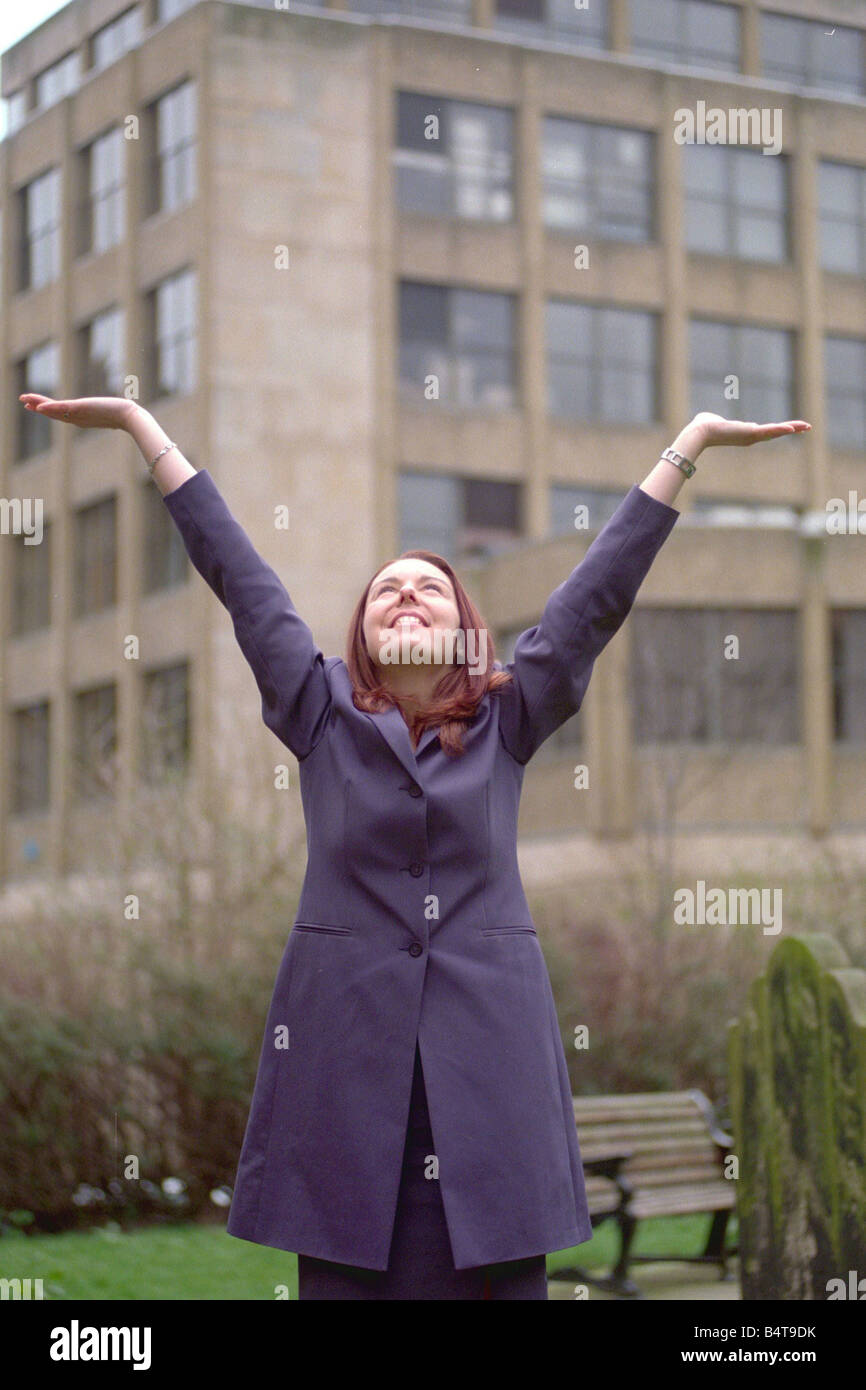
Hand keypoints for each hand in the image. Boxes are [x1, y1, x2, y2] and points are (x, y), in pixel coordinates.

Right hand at [18, 393, 138, 430]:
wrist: (130, 417)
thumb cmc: (125, 416)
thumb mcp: (112, 413)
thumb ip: (108, 414)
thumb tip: (116, 415)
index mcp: (82, 419)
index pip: (61, 414)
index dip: (48, 411)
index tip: (37, 407)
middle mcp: (78, 419)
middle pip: (54, 413)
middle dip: (38, 407)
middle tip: (24, 403)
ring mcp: (79, 415)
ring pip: (54, 410)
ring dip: (38, 405)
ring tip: (25, 401)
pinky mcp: (81, 409)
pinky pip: (62, 408)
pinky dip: (50, 407)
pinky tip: (40, 406)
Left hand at [690, 412, 811, 448]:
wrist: (701, 431)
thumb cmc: (703, 426)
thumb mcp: (714, 420)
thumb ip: (716, 420)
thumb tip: (708, 419)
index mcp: (744, 433)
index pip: (765, 431)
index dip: (778, 429)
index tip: (789, 428)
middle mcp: (750, 437)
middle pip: (774, 432)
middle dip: (791, 429)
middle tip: (806, 427)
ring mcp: (751, 436)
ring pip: (775, 432)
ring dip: (792, 428)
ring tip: (806, 426)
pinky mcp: (750, 433)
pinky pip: (769, 431)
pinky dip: (781, 430)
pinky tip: (792, 428)